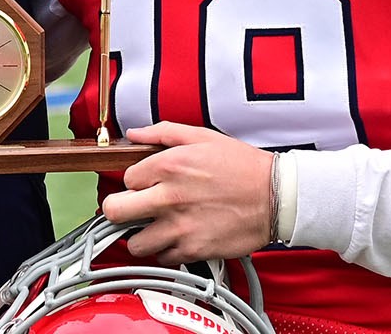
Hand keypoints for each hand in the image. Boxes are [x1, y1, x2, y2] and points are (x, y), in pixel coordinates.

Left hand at [100, 122, 272, 263]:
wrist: (276, 197)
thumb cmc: (243, 167)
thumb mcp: (202, 137)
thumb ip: (163, 133)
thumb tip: (134, 134)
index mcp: (168, 166)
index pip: (126, 178)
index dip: (135, 182)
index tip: (145, 185)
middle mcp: (169, 197)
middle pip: (115, 211)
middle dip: (119, 209)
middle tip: (131, 210)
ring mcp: (179, 227)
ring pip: (134, 243)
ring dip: (141, 235)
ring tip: (155, 228)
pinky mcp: (193, 250)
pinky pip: (163, 258)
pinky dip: (167, 251)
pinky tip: (179, 237)